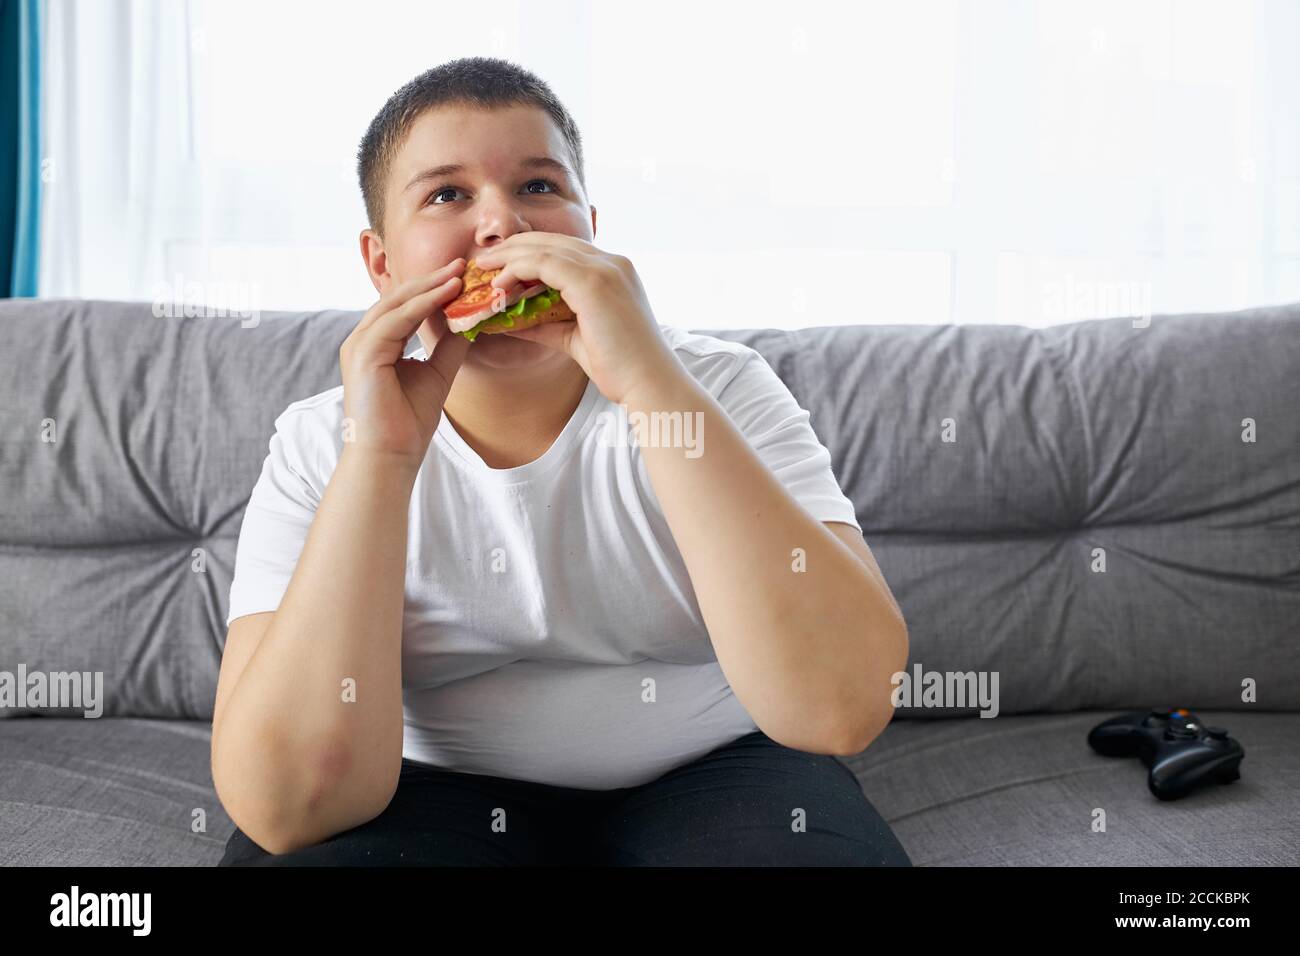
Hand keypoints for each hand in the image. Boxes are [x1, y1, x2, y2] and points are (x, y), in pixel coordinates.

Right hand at [339, 258, 470, 468]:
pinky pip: (397, 319)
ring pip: (397, 303)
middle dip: (432, 279)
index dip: (432, 289)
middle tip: (463, 263)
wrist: (390, 457)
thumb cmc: (407, 424)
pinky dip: (424, 304)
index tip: (463, 275)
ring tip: (460, 273)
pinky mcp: (363, 353)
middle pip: (398, 297)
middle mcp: (362, 339)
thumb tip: (470, 321)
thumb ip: (449, 346)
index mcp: (376, 343)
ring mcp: (359, 344)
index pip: (404, 306)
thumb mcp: (437, 374)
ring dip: (430, 286)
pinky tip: (448, 294)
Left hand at [474, 233, 684, 405]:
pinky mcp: (593, 282)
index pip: (565, 250)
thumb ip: (545, 324)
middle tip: (484, 259)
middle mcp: (612, 263)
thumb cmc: (621, 369)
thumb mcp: (577, 339)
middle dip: (514, 247)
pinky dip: (517, 270)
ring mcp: (605, 269)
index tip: (502, 265)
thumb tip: (509, 322)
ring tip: (483, 268)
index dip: (530, 253)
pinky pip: (544, 264)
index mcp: (615, 272)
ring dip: (509, 256)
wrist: (649, 384)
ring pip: (545, 248)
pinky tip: (499, 285)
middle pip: (553, 242)